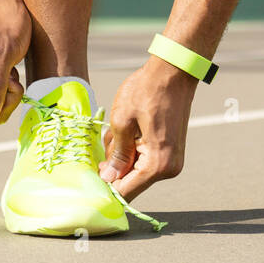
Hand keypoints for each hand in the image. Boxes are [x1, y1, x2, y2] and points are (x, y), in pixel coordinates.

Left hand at [100, 57, 196, 201]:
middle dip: (113, 166)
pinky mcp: (171, 152)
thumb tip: (109, 179)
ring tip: (121, 129)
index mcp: (158, 164)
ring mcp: (172, 161)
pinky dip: (132, 150)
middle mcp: (169, 168)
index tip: (89, 179)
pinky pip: (144, 161)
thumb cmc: (147, 91)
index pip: (125, 191)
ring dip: (122, 155)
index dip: (104, 188)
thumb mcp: (122, 122)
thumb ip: (116, 155)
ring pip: (135, 171)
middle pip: (130, 182)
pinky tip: (129, 130)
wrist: (174, 71)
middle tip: (109, 139)